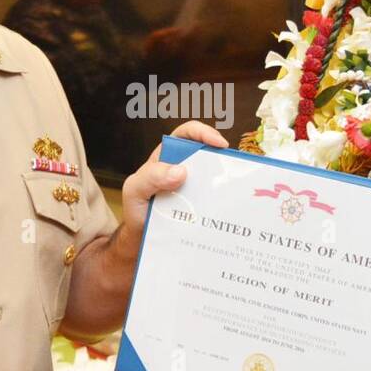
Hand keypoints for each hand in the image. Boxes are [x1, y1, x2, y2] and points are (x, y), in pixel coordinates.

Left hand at [119, 121, 228, 251]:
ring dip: (228, 181)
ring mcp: (195, 187)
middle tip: (232, 168)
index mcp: (167, 156)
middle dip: (223, 157)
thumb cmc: (136, 208)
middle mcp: (184, 168)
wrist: (141, 238)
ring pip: (217, 177)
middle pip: (208, 154)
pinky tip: (230, 209)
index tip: (219, 144)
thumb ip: (150, 177)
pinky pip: (217, 199)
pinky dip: (225, 201)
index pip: (187, 134)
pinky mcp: (202, 205)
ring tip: (236, 189)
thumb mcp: (135, 190)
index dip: (204, 133)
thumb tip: (181, 171)